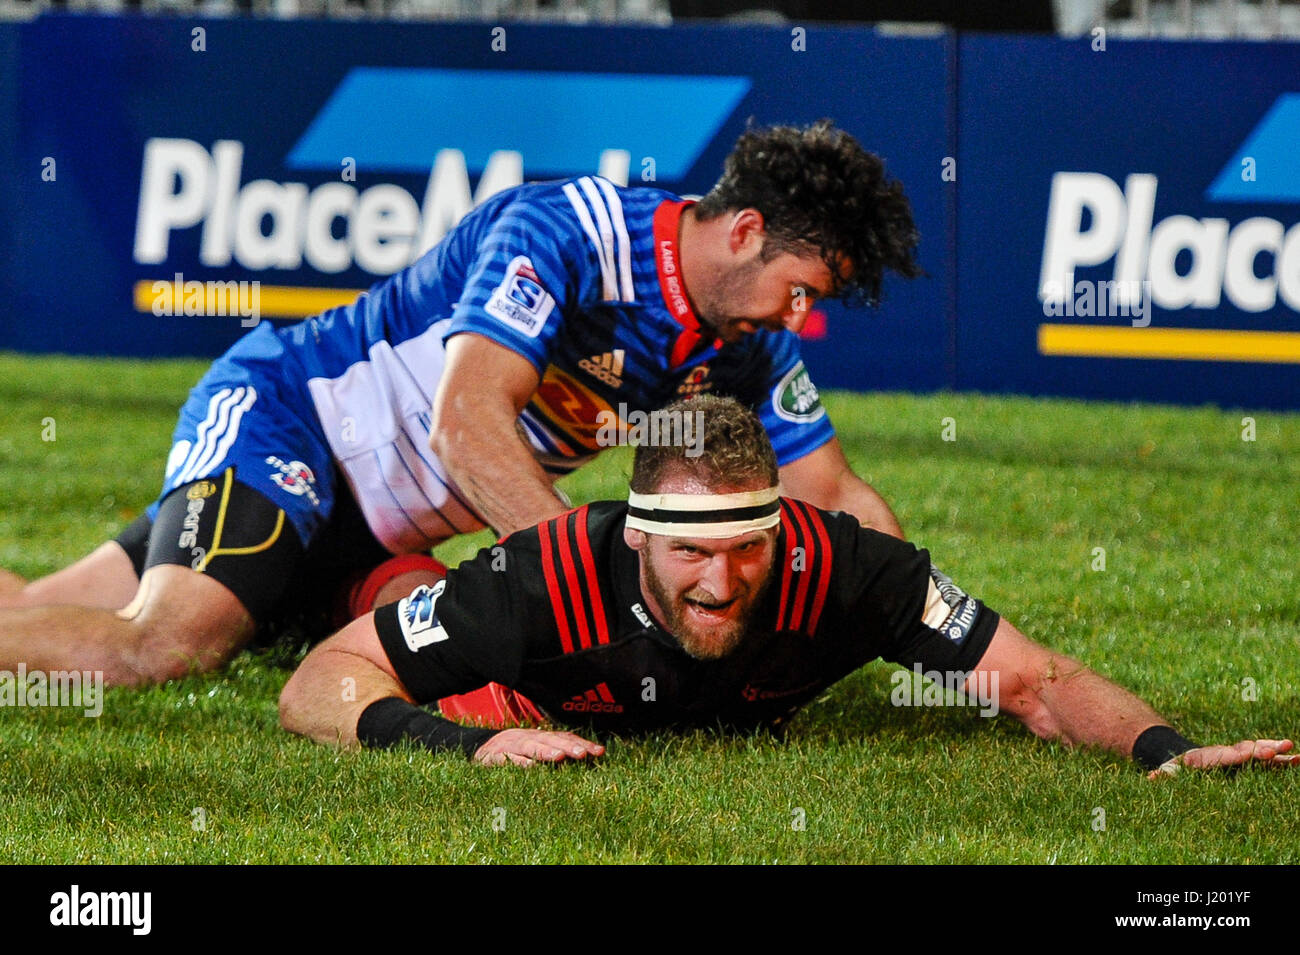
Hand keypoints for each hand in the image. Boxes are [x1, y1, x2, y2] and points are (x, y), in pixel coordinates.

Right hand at [473, 728, 604, 766]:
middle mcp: (529, 738)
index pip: (565, 738)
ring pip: (531, 747)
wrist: (480, 750)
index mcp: (541, 737)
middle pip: (551, 740)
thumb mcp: (536, 748)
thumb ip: (557, 751)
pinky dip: (519, 762)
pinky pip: (508, 759)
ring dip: (545, 752)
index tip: (599, 753)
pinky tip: (530, 767)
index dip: (582, 743)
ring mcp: (512, 746)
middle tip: (584, 754)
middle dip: (568, 746)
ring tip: (560, 757)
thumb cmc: (515, 751)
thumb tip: (587, 757)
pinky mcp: (495, 757)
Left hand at [1147, 738, 1297, 778]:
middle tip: (1277, 748)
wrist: (1188, 756)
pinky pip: (1268, 761)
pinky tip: (1299, 760)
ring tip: (1295, 753)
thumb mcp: (1170, 771)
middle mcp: (1228, 754)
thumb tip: (1152, 779)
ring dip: (1277, 753)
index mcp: (1210, 758)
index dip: (1234, 755)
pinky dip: (1283, 760)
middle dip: (1260, 750)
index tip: (1245, 753)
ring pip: (1260, 752)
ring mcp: (1241, 756)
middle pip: (1246, 750)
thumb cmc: (1180, 768)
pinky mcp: (1250, 762)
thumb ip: (1164, 775)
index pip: (1223, 755)